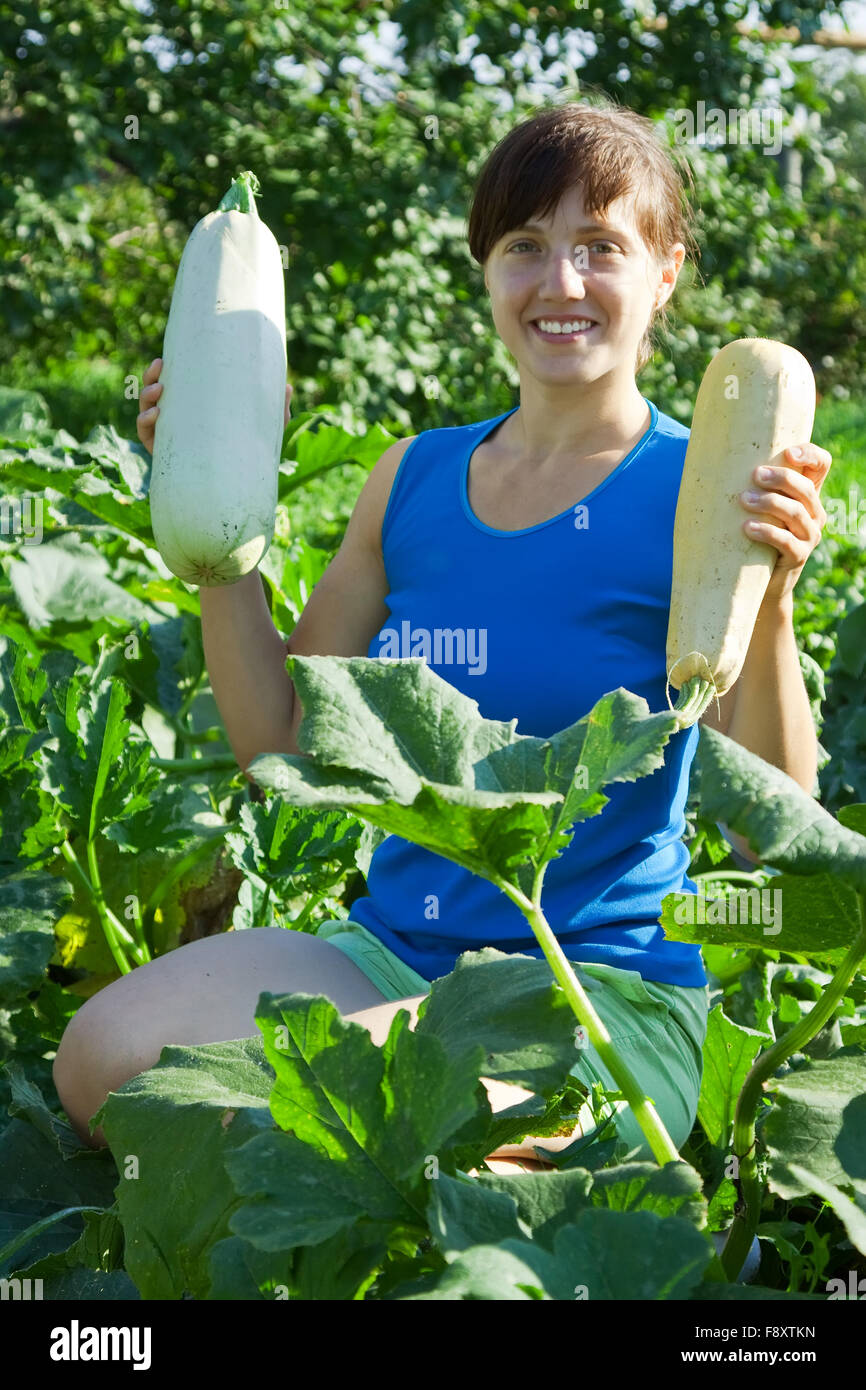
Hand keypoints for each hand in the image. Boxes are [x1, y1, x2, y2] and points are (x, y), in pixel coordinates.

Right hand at [136, 359, 293, 457]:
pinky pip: (147, 437)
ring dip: (146, 398)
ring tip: (158, 392)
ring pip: (147, 411)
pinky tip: (155, 416)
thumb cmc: (250, 454)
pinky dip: (144, 423)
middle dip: (150, 378)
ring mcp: (168, 438)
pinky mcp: (163, 456)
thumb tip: (287, 386)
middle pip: (155, 393)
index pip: (174, 385)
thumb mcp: (264, 429)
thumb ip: (276, 409)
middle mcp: (177, 421)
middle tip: (160, 367)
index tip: (164, 358)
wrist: (241, 489)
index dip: (162, 371)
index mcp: (195, 408)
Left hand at [738, 442, 832, 608]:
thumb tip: (709, 457)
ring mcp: (809, 535)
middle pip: (806, 488)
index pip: (821, 464)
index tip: (788, 452)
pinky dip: (767, 532)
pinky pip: (786, 542)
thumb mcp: (757, 508)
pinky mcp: (798, 556)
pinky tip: (747, 528)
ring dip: (770, 503)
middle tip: (754, 475)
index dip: (810, 454)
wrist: (758, 581)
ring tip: (743, 500)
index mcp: (807, 494)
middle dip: (781, 478)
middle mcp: (814, 512)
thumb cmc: (751, 535)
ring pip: (796, 512)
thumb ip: (750, 485)